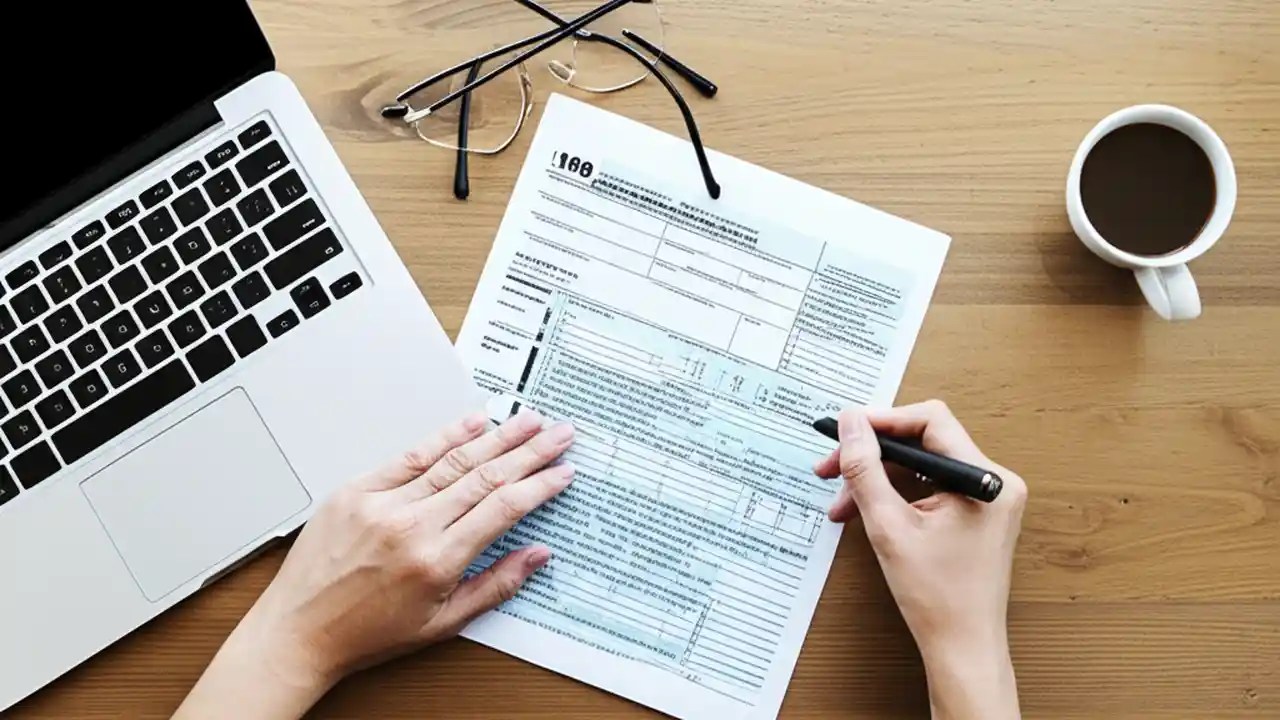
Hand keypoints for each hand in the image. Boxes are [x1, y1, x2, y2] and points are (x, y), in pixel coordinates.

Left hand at [174, 409, 574, 719]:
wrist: (298, 632)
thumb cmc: (366, 634)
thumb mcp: (441, 625)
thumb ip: (495, 586)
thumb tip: (538, 555)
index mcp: (436, 562)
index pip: (503, 510)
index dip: (539, 486)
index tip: (563, 471)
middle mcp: (411, 526)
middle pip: (485, 476)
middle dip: (529, 451)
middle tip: (560, 433)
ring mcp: (382, 504)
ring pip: (453, 461)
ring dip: (496, 437)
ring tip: (527, 421)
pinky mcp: (356, 490)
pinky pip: (409, 456)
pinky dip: (444, 437)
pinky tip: (472, 422)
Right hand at [815, 400, 1026, 719]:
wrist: (962, 648)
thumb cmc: (938, 598)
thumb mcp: (888, 527)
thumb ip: (865, 469)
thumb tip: (851, 424)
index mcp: (985, 479)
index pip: (930, 420)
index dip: (882, 421)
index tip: (846, 430)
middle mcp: (993, 482)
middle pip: (923, 441)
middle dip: (873, 454)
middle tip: (832, 467)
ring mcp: (986, 498)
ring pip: (921, 466)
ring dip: (878, 477)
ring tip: (843, 501)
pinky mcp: (974, 513)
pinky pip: (929, 487)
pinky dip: (896, 495)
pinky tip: (866, 510)